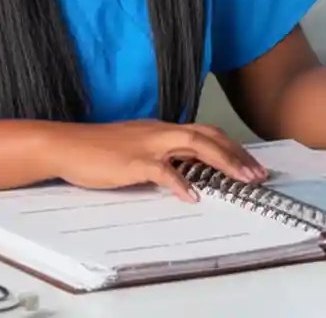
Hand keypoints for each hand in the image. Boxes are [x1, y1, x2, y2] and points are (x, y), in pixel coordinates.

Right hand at [43, 120, 268, 201]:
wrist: (65, 145)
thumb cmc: (98, 150)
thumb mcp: (137, 149)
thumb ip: (161, 156)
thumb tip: (184, 172)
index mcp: (163, 130)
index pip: (206, 134)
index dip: (232, 148)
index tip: (252, 165)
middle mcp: (161, 132)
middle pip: (209, 137)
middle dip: (238, 155)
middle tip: (259, 175)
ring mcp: (148, 145)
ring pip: (194, 145)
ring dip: (223, 163)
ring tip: (243, 181)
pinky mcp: (132, 161)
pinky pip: (161, 170)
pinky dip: (179, 182)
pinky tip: (193, 196)